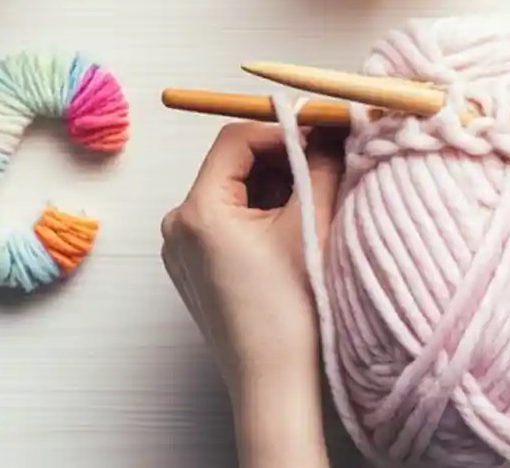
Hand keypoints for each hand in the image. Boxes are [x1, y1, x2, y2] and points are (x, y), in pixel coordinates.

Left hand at [161, 122, 341, 467]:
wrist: (273, 384)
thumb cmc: (291, 311)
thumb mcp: (310, 226)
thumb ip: (319, 165)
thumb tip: (330, 128)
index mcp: (198, 211)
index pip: (237, 140)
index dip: (283, 127)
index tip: (322, 128)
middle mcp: (179, 225)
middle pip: (234, 165)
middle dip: (283, 155)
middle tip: (330, 155)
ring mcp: (183, 250)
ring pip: (235, 193)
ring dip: (277, 184)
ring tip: (320, 193)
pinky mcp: (196, 269)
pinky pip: (229, 221)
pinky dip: (263, 211)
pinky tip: (297, 223)